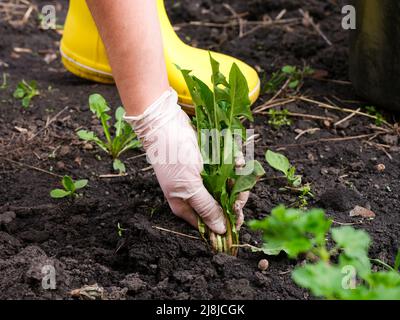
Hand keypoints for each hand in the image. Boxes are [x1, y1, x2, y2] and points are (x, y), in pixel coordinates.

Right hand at [124, 89, 247, 233]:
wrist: (164, 124)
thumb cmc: (173, 157)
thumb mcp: (189, 186)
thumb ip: (206, 208)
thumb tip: (220, 230)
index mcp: (186, 206)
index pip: (210, 222)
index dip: (226, 221)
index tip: (239, 215)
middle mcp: (195, 194)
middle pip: (222, 204)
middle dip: (235, 196)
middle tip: (241, 186)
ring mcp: (202, 178)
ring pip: (228, 186)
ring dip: (237, 177)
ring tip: (239, 164)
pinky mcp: (209, 163)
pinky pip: (227, 168)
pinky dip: (234, 163)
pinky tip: (237, 157)